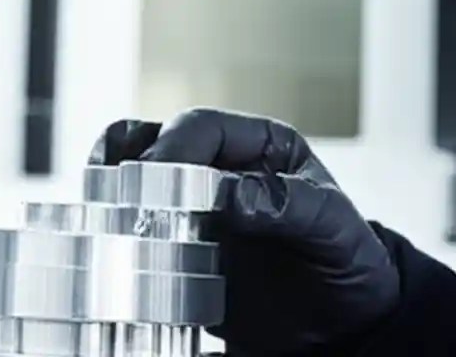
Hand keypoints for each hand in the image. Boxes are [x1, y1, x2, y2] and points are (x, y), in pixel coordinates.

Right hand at [90, 109, 399, 355]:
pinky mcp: (173, 241)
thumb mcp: (335, 232)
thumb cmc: (346, 266)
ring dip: (111, 185)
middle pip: (153, 140)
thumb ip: (292, 206)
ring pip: (130, 171)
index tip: (157, 176)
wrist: (338, 328)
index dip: (174, 146)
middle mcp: (218, 165)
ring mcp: (190, 203)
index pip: (202, 126)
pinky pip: (130, 221)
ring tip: (109, 213)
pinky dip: (112, 222)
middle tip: (130, 203)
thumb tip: (235, 195)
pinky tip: (112, 239)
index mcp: (260, 145)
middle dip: (134, 166)